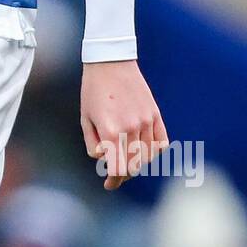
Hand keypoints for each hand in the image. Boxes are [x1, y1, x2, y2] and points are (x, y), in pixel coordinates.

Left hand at [80, 60, 167, 190]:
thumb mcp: (85, 118)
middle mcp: (130, 128)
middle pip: (133, 166)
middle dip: (123, 174)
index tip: (109, 184)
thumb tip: (104, 159)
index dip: (113, 181)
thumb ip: (93, 144)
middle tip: (114, 173)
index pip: (118, 169)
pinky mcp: (155, 114)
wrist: (110, 62)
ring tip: (125, 159)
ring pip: (147, 157)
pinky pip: (161, 143)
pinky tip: (142, 150)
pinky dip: (153, 152)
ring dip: (136, 163)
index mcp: (110, 131)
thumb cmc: (93, 91)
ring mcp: (146, 121)